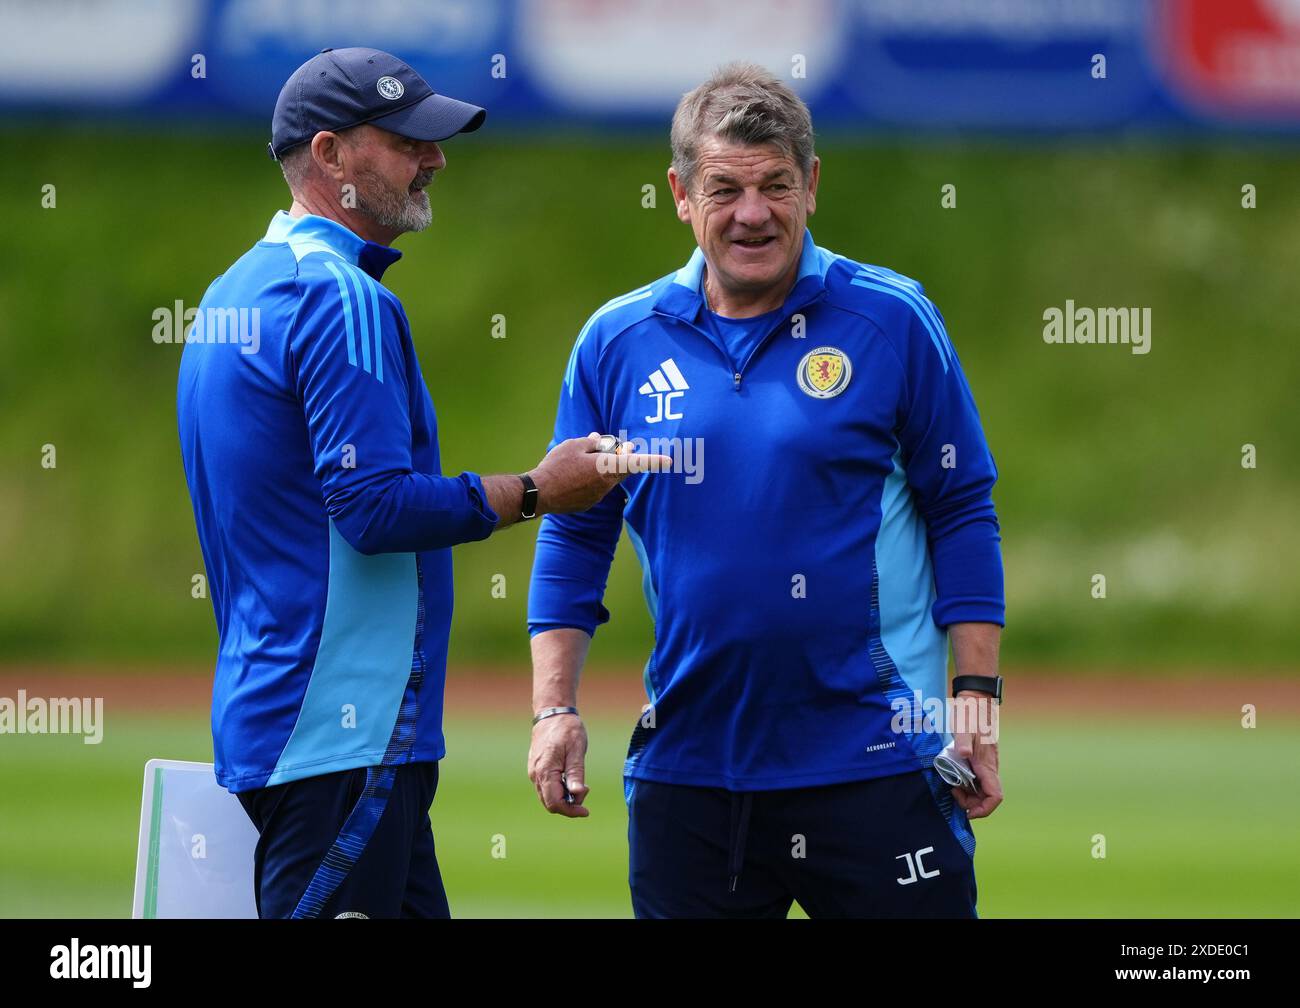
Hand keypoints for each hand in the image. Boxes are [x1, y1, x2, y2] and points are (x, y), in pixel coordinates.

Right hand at [528, 433, 671, 514]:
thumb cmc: (556, 466)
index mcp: (606, 468)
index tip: (669, 460)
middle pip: (623, 470)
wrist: (539, 493)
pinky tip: (575, 474)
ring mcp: (597, 496)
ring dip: (604, 468)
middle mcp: (606, 484)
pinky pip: (595, 488)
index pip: (636, 463)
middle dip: (624, 458)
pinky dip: (591, 479)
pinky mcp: (588, 503)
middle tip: (623, 446)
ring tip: (586, 458)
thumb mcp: (574, 445)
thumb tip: (600, 439)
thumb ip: (592, 442)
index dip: (654, 461)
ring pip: (608, 479)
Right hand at [528, 713, 590, 817]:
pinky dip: (559, 790)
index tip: (586, 811)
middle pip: (550, 804)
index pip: (555, 803)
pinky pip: (546, 788)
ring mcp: (534, 772)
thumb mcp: (576, 749)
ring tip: (579, 783)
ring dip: (564, 798)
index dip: (571, 811)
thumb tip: (577, 795)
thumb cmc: (567, 729)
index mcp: (546, 771)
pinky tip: (570, 779)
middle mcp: (536, 775)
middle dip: (569, 805)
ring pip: (548, 797)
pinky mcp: (536, 769)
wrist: (552, 712)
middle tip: (585, 790)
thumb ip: (576, 773)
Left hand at [951, 690, 1002, 818]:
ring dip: (969, 794)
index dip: (984, 809)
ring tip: (952, 785)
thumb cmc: (970, 713)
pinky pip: (978, 779)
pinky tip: (955, 776)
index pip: (995, 796)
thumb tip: (963, 753)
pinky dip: (968, 784)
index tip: (967, 810)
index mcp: (987, 764)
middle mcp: (990, 767)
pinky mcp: (981, 759)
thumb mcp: (963, 727)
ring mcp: (987, 763)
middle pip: (988, 797)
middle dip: (971, 803)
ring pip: (983, 789)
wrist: (977, 699)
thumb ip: (963, 741)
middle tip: (953, 792)